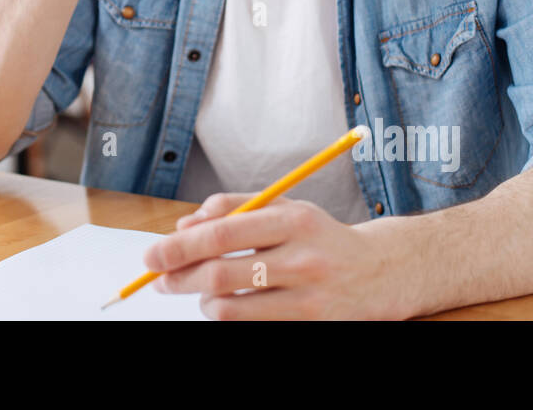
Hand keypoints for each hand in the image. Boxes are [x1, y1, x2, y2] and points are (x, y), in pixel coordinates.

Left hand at [143, 192, 405, 319]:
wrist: (380, 272)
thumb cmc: (319, 236)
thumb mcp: (284, 206)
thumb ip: (232, 207)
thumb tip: (183, 226)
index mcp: (293, 220)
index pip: (222, 234)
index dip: (179, 247)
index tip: (151, 255)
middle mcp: (303, 260)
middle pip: (220, 276)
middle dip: (178, 279)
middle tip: (159, 280)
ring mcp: (308, 300)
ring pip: (230, 310)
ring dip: (204, 303)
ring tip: (205, 293)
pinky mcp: (310, 327)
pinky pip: (251, 327)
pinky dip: (230, 318)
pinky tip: (232, 306)